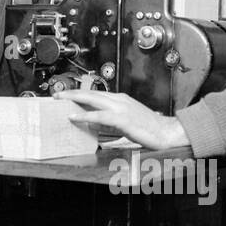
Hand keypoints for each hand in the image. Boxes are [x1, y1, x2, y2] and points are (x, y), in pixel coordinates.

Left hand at [54, 89, 190, 150]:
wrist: (167, 132)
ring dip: (75, 99)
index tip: (68, 96)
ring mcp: (121, 108)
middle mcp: (120, 100)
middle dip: (73, 93)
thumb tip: (96, 125)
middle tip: (57, 94)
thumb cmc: (151, 129)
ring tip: (61, 100)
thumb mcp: (128, 122)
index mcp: (122, 100)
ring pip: (93, 99)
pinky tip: (75, 116)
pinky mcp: (123, 118)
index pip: (97, 94)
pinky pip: (99, 115)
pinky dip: (85, 115)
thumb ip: (112, 121)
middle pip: (91, 93)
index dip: (81, 94)